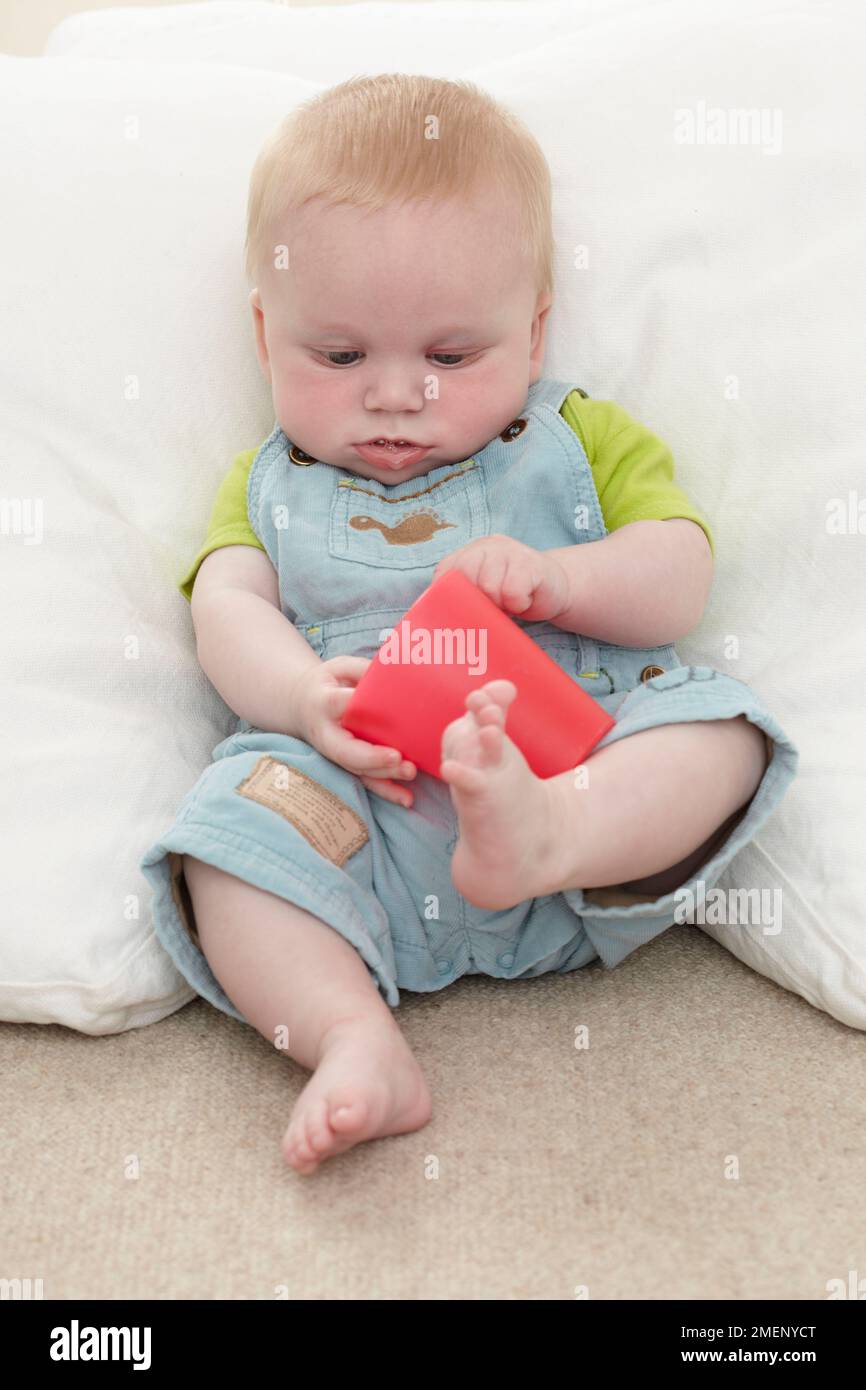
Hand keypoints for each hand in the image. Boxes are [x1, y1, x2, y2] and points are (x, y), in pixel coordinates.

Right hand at [290, 655, 416, 807]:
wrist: (300, 706)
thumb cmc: (328, 683)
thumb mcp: (340, 667)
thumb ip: (362, 669)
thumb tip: (395, 674)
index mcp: (324, 702)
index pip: (337, 705)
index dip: (356, 710)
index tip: (381, 715)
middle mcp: (327, 733)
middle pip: (347, 750)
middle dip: (372, 758)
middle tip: (399, 758)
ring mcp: (336, 753)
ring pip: (357, 770)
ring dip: (384, 778)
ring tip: (410, 773)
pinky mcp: (347, 765)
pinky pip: (365, 781)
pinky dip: (387, 791)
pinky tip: (407, 799)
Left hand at [432, 535, 568, 620]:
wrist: (556, 589)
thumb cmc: (513, 597)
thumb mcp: (482, 595)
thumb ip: (461, 599)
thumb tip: (437, 622)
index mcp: (469, 553)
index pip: (445, 571)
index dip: (449, 597)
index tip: (462, 613)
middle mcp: (486, 546)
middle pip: (464, 576)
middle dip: (477, 602)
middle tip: (494, 607)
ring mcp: (509, 550)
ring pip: (488, 586)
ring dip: (500, 605)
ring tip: (510, 604)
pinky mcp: (531, 562)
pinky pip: (513, 592)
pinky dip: (518, 605)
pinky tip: (524, 600)